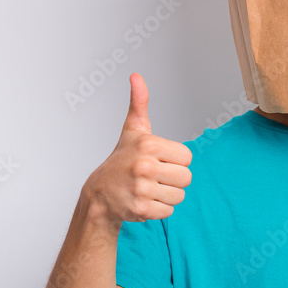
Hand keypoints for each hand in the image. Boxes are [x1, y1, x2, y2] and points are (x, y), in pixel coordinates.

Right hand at [84, 73, 191, 223]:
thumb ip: (139, 103)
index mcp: (148, 145)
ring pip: (179, 196)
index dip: (175, 160)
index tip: (158, 160)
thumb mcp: (133, 130)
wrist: (100, 193)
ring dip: (166, 195)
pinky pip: (169, 211)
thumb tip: (136, 76)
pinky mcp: (141, 209)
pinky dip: (159, 209)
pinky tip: (144, 201)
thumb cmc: (122, 159)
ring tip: (148, 188)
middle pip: (186, 178)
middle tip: (153, 177)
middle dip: (173, 179)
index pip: (187, 157)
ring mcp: (142, 189)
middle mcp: (145, 166)